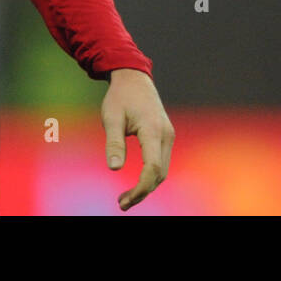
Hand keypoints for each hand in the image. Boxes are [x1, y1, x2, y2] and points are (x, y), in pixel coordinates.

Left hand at [101, 68, 173, 210]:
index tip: (124, 200)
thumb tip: (114, 169)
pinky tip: (136, 182)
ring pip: (162, 170)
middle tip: (121, 203)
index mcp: (153, 130)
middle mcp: (166, 134)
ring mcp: (168, 135)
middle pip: (160, 173)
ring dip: (147, 186)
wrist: (134, 78)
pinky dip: (151, 176)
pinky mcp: (166, 136)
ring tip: (126, 197)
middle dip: (142, 191)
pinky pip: (161, 162)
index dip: (141, 188)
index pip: (153, 168)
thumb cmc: (120, 97)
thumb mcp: (111, 117)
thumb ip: (114, 143)